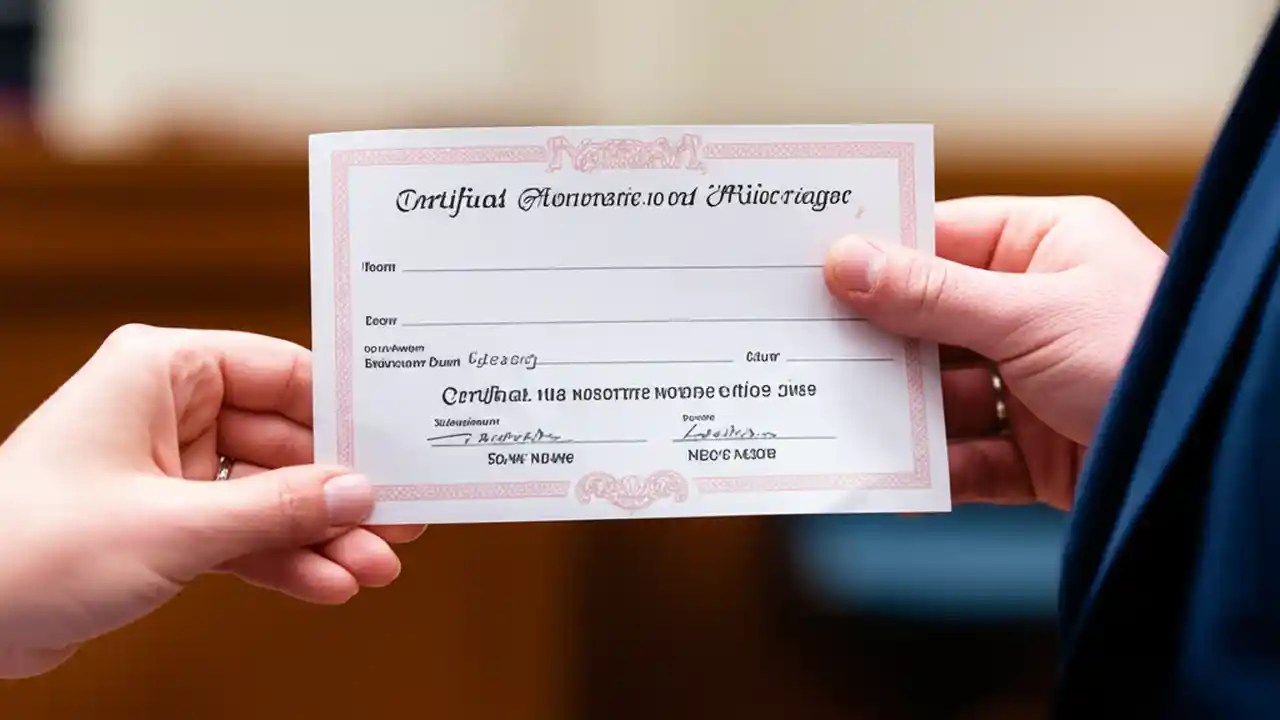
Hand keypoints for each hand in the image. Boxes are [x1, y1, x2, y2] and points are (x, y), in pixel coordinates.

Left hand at [0, 324, 424, 677]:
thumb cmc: (29, 546)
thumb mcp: (174, 526)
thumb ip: (276, 507)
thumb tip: (357, 492)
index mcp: (162, 371)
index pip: (282, 372)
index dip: (345, 411)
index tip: (399, 442)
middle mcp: (169, 410)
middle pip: (284, 441)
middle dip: (339, 492)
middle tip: (400, 519)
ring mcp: (167, 468)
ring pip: (268, 493)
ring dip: (319, 534)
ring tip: (374, 567)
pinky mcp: (164, 521)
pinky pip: (241, 531)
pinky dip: (280, 558)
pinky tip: (325, 584)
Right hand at [825, 196, 1166, 508]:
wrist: (1217, 465)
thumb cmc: (1150, 356)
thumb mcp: (1031, 315)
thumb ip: (930, 294)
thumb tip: (843, 260)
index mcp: (1045, 248)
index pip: (939, 240)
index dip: (874, 255)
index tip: (806, 269)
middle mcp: (1035, 310)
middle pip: (928, 322)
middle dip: (875, 342)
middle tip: (803, 348)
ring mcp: (1033, 383)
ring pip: (940, 394)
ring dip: (897, 412)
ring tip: (837, 419)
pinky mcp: (1036, 452)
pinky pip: (965, 457)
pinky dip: (932, 472)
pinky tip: (891, 479)